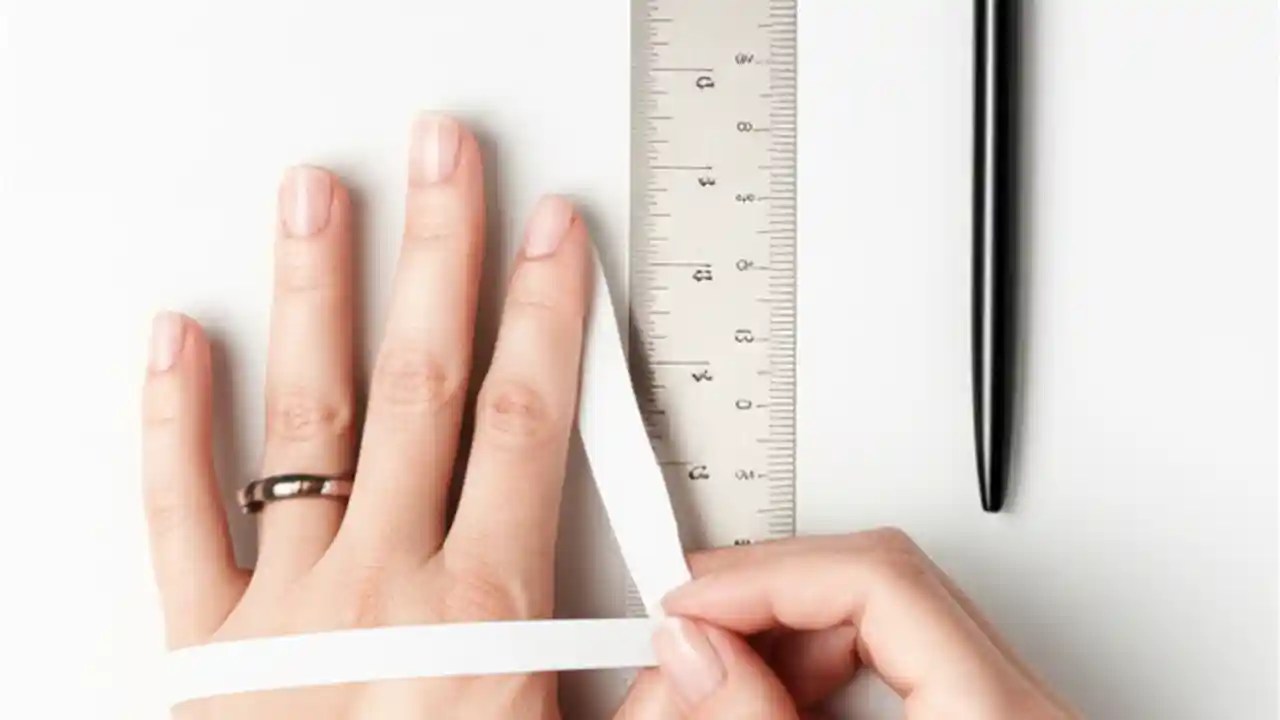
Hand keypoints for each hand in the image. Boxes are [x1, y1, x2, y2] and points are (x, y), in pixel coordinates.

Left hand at [142, 115, 589, 717]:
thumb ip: (627, 692)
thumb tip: (688, 628)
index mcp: (479, 616)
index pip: (525, 421)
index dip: (545, 313)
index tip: (551, 239)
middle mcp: (378, 588)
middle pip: (421, 383)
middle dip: (440, 256)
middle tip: (443, 161)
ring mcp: (284, 606)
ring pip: (307, 417)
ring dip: (316, 294)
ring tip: (317, 203)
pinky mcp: (202, 647)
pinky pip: (177, 514)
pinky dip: (172, 422)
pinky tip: (177, 343)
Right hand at [618, 531, 1077, 719]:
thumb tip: (694, 651)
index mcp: (1003, 718)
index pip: (876, 578)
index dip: (765, 575)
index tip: (690, 604)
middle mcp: (1024, 706)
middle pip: (880, 581)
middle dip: (764, 599)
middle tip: (689, 637)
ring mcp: (1014, 710)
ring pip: (887, 616)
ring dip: (787, 637)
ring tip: (717, 678)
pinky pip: (901, 660)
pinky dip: (823, 674)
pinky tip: (769, 700)